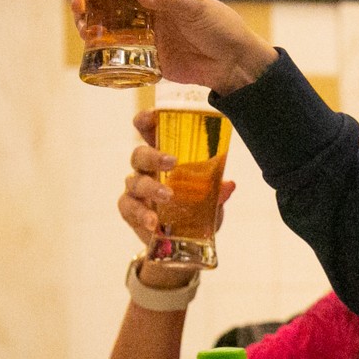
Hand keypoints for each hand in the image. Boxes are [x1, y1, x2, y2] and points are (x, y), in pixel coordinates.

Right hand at [70, 0, 277, 93]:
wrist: (234, 64)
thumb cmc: (220, 27)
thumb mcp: (196, 7)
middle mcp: (146, 11)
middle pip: (108, 5)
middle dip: (88, 8)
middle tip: (80, 14)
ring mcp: (145, 35)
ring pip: (110, 31)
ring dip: (92, 32)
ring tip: (86, 35)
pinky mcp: (148, 59)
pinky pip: (122, 58)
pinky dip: (107, 58)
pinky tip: (97, 59)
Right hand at [118, 110, 235, 283]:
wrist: (183, 242)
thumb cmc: (195, 207)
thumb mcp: (211, 198)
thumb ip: (217, 190)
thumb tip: (230, 185)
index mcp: (163, 156)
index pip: (150, 131)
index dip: (147, 120)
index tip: (153, 115)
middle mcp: (146, 169)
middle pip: (139, 154)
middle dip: (153, 155)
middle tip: (172, 161)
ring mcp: (135, 189)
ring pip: (134, 181)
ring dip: (151, 187)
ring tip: (168, 195)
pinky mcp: (130, 210)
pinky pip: (129, 207)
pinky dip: (141, 214)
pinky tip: (153, 222)